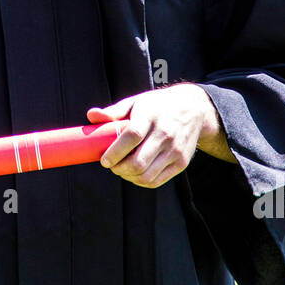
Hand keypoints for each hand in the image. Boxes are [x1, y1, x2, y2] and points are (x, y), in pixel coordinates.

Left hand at [86, 84, 216, 188]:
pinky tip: (134, 174)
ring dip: (128, 177)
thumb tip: (91, 115)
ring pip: (146, 175)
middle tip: (111, 165)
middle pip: (138, 162)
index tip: (104, 160)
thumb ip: (113, 111)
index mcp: (151, 116)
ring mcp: (175, 150)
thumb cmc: (157, 106)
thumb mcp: (136, 102)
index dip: (115, 152)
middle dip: (119, 168)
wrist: (193, 110)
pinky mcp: (181, 162)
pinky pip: (156, 181)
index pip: (132, 136)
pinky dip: (141, 181)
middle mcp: (166, 134)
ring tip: (121, 169)